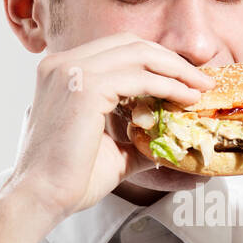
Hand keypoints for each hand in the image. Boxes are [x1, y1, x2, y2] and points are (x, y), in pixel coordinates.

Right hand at [8, 33, 212, 224]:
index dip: (156, 61)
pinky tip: (186, 99)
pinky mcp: (84, 87)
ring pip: (139, 54)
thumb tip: (166, 140)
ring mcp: (72, 71)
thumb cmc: (69, 180)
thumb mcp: (111, 150)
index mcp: (63, 72)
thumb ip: (136, 136)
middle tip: (201, 81)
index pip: (118, 50)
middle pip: (131, 44)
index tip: (185, 79)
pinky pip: (139, 76)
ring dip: (176, 70)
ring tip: (200, 88)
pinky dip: (168, 85)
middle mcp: (64, 63)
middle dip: (171, 61)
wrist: (41, 198)